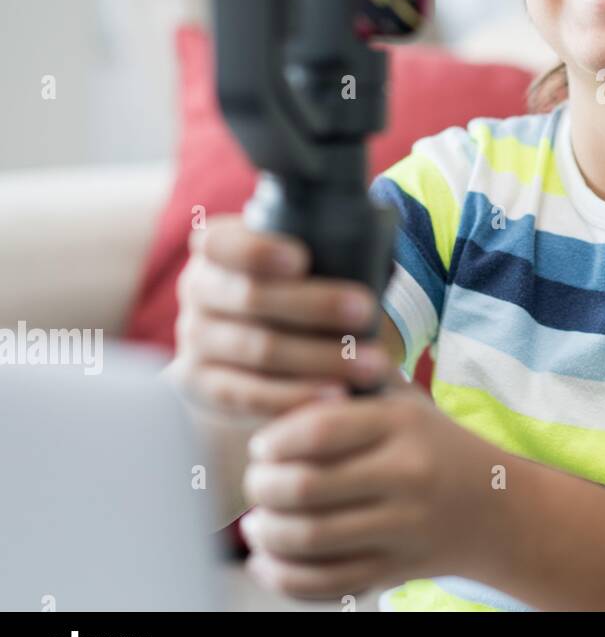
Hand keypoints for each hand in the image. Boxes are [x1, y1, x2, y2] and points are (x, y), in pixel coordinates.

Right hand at [167, 214, 389, 419]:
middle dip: (315, 305)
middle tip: (367, 311)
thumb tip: (377, 240)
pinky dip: (295, 396)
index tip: (303, 259)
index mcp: (217, 250)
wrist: (256, 353)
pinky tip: (335, 395)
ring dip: (320, 357)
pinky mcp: (200, 386)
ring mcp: (194, 340)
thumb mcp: (298, 261)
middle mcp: (198, 290)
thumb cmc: (295, 290)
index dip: (258, 250)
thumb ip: (324, 246)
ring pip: (258, 348)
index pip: (222, 242)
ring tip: (371, 364)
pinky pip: (248, 395)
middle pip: (251, 297)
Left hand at [239, 369, 494, 600]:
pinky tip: (268, 559)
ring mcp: (403, 526)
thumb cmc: (435, 445)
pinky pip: (325, 582)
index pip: (318, 429)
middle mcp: (406, 473)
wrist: (497, 509)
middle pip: (305, 486)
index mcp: (403, 424)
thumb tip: (295, 356)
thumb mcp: (408, 401)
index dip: (274, 440)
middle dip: (261, 488)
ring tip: (256, 523)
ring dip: (266, 533)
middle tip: (255, 484)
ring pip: (309, 538)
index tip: (261, 446)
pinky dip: (284, 576)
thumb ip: (358, 375)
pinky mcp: (397, 569)